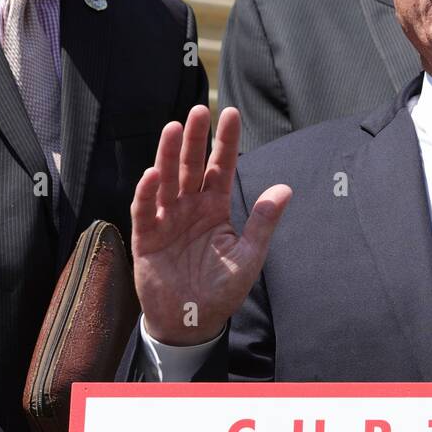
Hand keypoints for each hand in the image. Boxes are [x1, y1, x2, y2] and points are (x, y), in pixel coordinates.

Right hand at [132, 105, 290, 345]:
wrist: (192, 321)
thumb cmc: (222, 288)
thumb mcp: (249, 255)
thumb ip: (263, 222)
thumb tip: (286, 188)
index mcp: (216, 207)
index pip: (221, 166)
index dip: (225, 141)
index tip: (231, 113)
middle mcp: (190, 207)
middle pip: (191, 165)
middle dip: (194, 138)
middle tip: (199, 109)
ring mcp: (167, 220)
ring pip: (167, 180)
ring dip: (168, 155)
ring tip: (173, 128)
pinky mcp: (147, 237)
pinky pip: (146, 210)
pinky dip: (147, 193)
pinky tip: (153, 174)